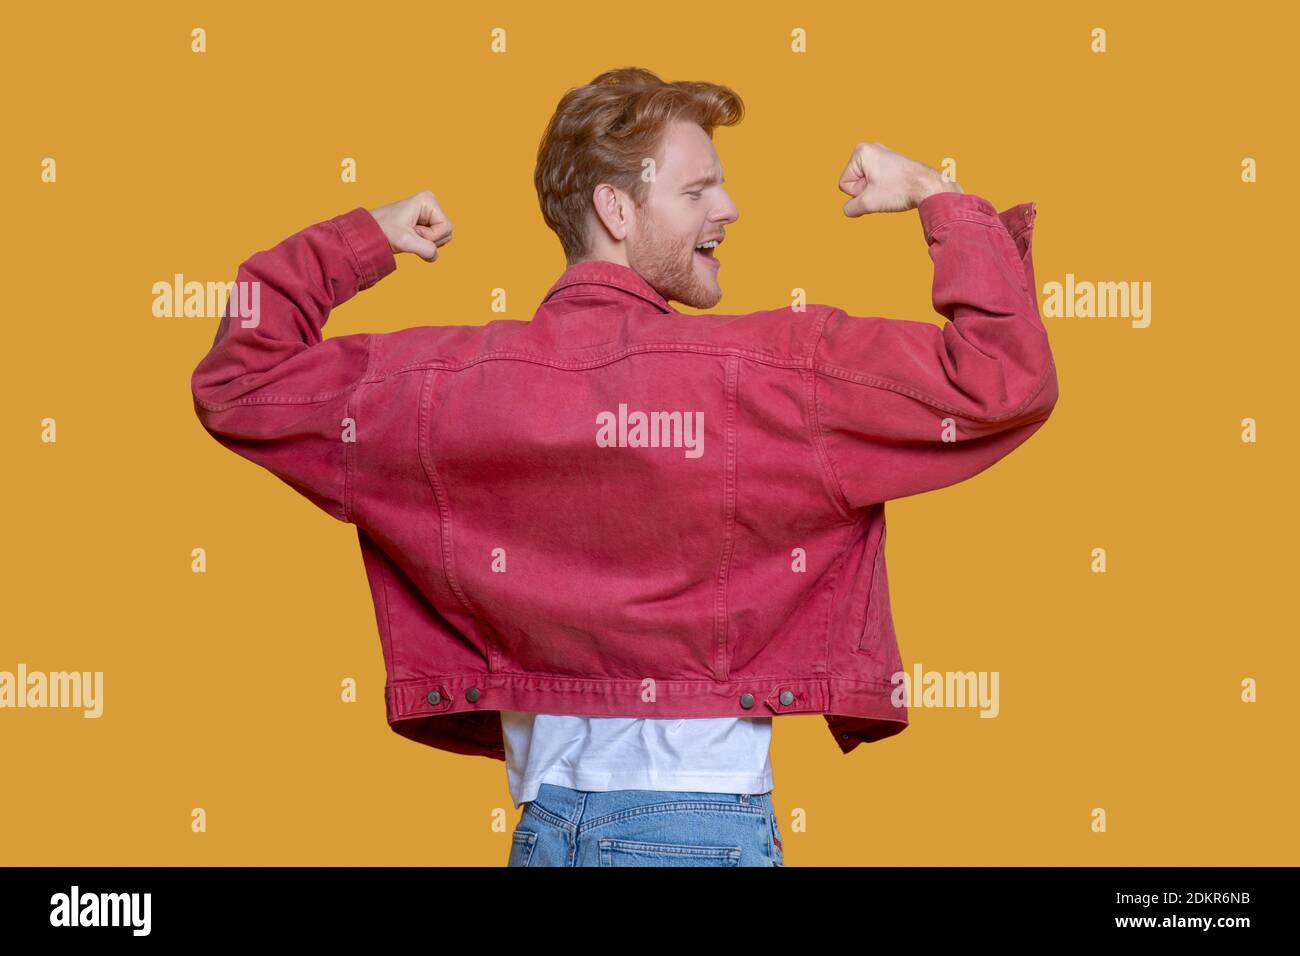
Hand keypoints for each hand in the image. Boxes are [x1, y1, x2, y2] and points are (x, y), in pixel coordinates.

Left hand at [367, 191, 452, 260]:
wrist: (369, 231)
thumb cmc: (383, 230)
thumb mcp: (405, 241)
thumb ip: (426, 249)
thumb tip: (434, 256)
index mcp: (428, 200)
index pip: (446, 227)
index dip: (431, 236)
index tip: (412, 231)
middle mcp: (430, 204)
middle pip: (447, 232)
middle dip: (429, 240)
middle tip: (410, 234)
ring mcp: (428, 215)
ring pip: (442, 239)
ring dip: (425, 243)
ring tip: (408, 235)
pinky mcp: (425, 224)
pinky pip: (435, 241)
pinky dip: (423, 245)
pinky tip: (410, 238)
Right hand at [837, 143, 960, 216]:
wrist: (928, 186)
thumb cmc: (900, 190)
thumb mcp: (868, 203)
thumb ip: (850, 208)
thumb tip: (849, 209)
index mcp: (861, 153)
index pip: (844, 184)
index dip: (858, 194)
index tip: (876, 190)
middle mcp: (870, 149)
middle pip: (854, 182)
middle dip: (866, 192)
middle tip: (885, 190)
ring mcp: (881, 155)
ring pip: (866, 183)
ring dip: (875, 192)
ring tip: (891, 189)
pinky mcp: (890, 162)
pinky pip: (876, 181)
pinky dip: (883, 189)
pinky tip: (895, 188)